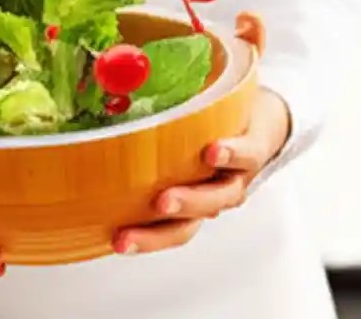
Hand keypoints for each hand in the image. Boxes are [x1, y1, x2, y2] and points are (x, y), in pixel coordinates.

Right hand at [112, 88, 291, 254]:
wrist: (267, 118)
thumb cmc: (214, 135)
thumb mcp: (180, 151)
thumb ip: (147, 156)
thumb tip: (93, 148)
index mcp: (197, 202)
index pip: (170, 230)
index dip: (145, 240)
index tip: (116, 242)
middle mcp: (216, 194)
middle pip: (191, 221)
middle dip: (159, 230)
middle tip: (129, 233)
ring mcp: (236, 174)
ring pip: (220, 195)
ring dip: (193, 200)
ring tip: (165, 198)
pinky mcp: (254, 146)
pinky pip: (246, 155)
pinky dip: (230, 155)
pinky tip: (212, 151)